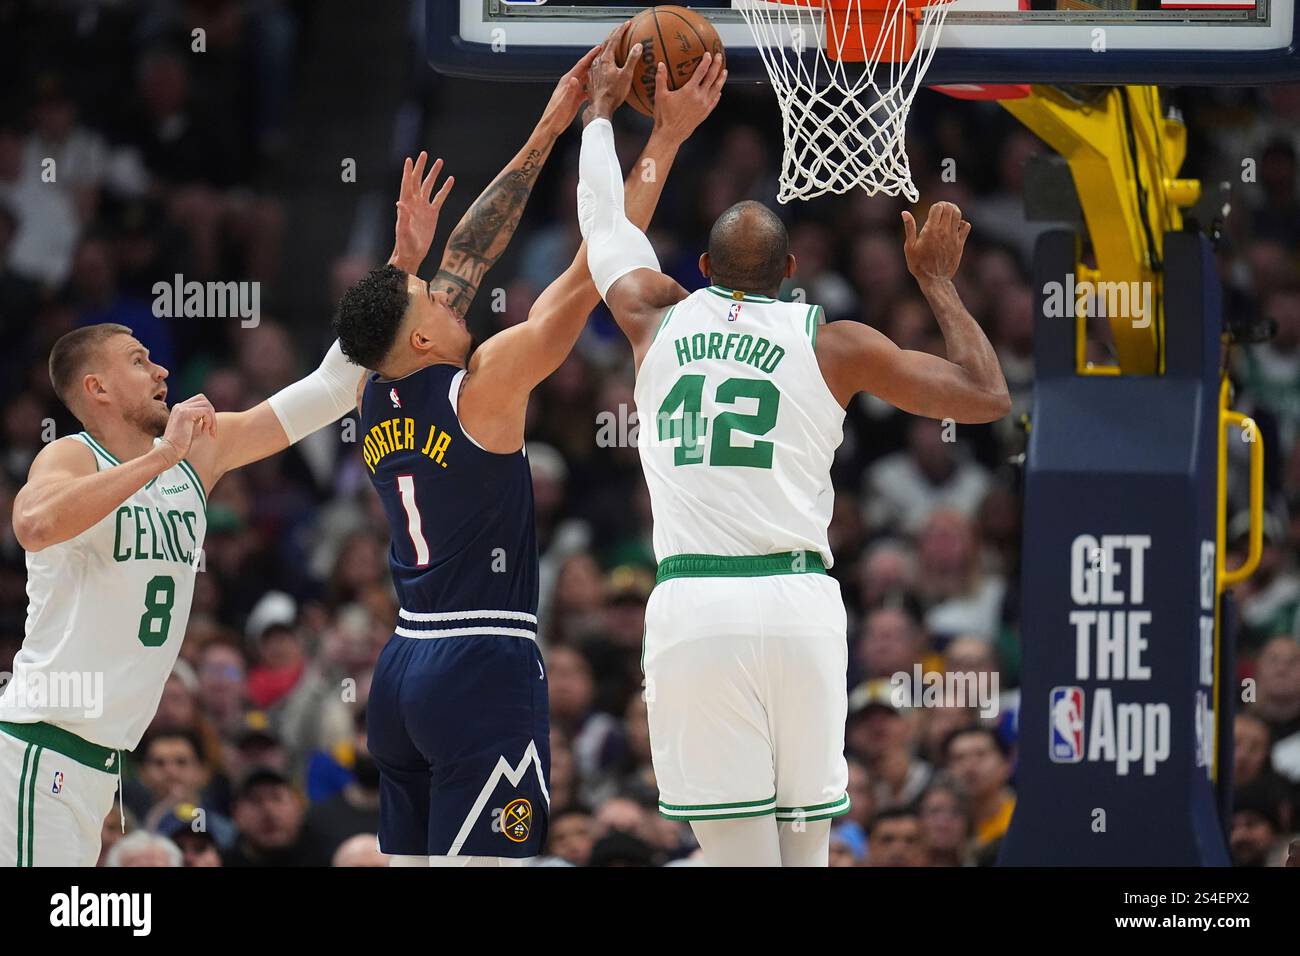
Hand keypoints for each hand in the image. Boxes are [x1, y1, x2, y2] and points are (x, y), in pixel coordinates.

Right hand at [158, 394, 216, 465]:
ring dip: (212, 419)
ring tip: (210, 432)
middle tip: (211, 429)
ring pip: (206, 405)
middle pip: (203, 399)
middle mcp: (179, 406)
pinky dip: (210, 421)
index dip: (207, 413)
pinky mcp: (185, 413)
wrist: (169, 452)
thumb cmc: (179, 445)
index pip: (198, 401)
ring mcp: (181, 408)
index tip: (207, 428)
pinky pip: (206, 411)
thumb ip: (196, 420)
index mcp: (179, 409)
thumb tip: (209, 416)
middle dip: (211, 413)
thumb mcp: (189, 429)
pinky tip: (205, 431)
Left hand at [390, 152, 453, 272]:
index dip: (408, 172)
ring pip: (430, 186)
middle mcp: (415, 203)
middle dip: (421, 167)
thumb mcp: (403, 231)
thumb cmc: (404, 244)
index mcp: (406, 204)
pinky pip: (440, 198)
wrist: (412, 254)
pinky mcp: (432, 214)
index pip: (407, 184)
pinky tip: (451, 180)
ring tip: (440, 161)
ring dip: (434, 174)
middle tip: (424, 154)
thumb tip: (400, 202)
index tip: (409, 159)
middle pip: (418, 181)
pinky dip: (445, 189)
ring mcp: (424, 207)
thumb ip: (402, 217)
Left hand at [541, 44, 602, 133]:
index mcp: (567, 81)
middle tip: (605, 55)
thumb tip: (575, 78)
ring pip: (586, 78)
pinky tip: (600, 86)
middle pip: (585, 69)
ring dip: (595, 73)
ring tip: (605, 68)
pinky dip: (593, 85)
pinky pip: (586, 89)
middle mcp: (570, 83)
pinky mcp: (575, 98)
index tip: (598, 48)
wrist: (551, 126)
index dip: (590, 56)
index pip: (581, 65)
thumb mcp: (564, 102)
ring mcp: (573, 90)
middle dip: (594, 61)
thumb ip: (570, 90)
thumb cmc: (555, 115)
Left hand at [585, 22, 640, 121]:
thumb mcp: (626, 76)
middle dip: (614, 35)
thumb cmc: (613, 94)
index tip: (627, 24)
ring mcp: (593, 69)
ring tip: (613, 43)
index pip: (614, 39)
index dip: (621, 30)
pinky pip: (597, 62)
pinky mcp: (592, 77)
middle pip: (605, 43)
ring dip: (607, 45)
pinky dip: (603, 56)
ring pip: (600, 52)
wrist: (600, 107)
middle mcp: (597, 62)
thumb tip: (638, 46)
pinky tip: (606, 61)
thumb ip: (632, 60)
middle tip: (620, 29)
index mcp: (606, 59)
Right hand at [652, 52, 725, 144]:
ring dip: (721, 79)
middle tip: (720, 56)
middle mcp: (700, 97)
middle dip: (717, 65)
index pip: (701, 72)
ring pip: (716, 89)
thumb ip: (661, 79)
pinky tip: (719, 91)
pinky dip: (717, 94)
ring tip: (724, 71)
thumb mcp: (660, 96)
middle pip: (712, 78)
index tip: (708, 54)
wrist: (671, 135)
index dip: (706, 61)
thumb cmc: (664, 116)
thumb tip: (660, 64)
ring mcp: (704, 106)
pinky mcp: (705, 114)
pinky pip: (714, 101)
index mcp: (689, 91)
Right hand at [902, 202, 970, 281]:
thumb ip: (909, 228)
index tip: (932, 210)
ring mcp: (953, 237)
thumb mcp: (909, 247)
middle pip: (949, 208)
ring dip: (953, 211)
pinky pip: (966, 226)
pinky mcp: (960, 244)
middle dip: (945, 205)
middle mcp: (943, 231)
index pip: (938, 207)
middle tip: (941, 210)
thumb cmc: (918, 264)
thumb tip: (904, 213)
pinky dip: (962, 223)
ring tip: (948, 215)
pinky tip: (955, 227)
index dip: (935, 205)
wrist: (934, 280)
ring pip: (958, 214)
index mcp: (930, 230)